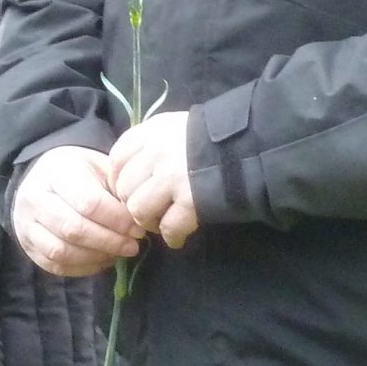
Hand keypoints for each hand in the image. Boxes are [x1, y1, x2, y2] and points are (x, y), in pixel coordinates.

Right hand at [10, 145, 143, 276]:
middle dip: (109, 241)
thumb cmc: (80, 174)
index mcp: (55, 172)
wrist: (43, 180)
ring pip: (61, 251)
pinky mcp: (29, 246)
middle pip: (73, 229)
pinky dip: (83, 267)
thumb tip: (136, 216)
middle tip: (132, 246)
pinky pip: (56, 265)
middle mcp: (34, 198)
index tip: (137, 228)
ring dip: (96, 256)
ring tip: (118, 253)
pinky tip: (102, 259)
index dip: (117, 220)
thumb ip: (117, 187)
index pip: (88, 202)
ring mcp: (27, 224)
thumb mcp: (99, 167)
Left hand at [105, 110, 199, 247]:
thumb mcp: (174, 128)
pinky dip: (171, 236)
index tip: (128, 190)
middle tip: (147, 210)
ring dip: (148, 221)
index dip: (118, 180)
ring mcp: (172, 178)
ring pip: (139, 210)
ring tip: (160, 223)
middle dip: (132, 204)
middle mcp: (156, 154)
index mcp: (150, 132)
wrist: (250, 146)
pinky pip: (169, 227)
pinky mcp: (190, 202)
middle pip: (125, 188)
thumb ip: (150, 145)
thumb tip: (130, 173)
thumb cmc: (211, 138)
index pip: (117, 160)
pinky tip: (176, 237)